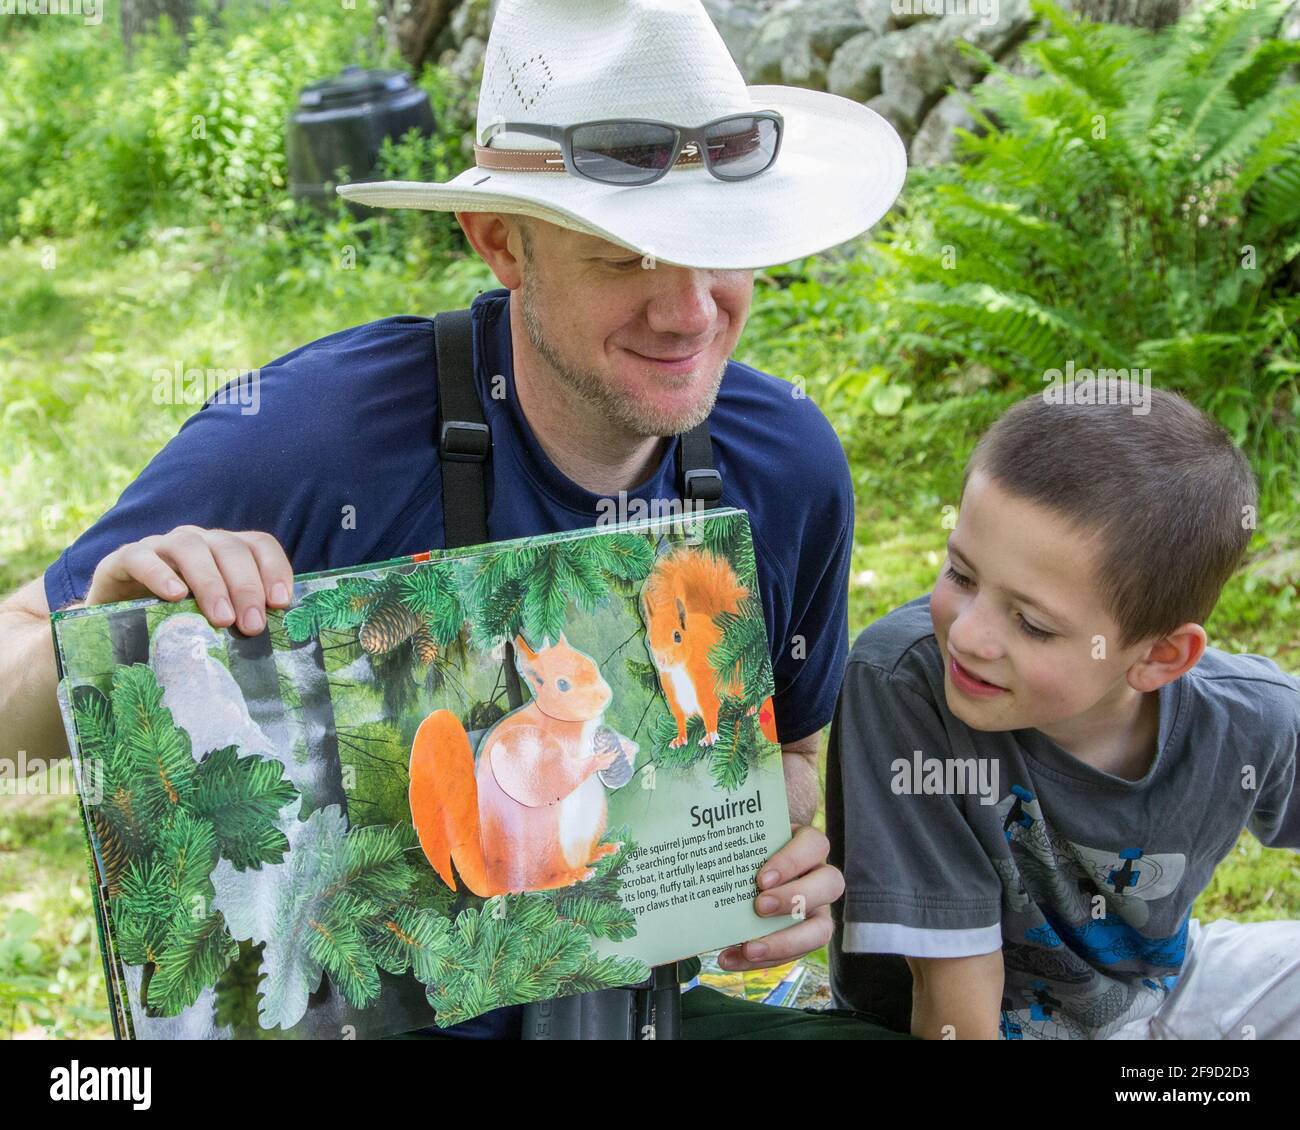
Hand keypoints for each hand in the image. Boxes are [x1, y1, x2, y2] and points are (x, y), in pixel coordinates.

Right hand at [85, 525, 293, 635]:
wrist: (116, 621)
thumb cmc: (176, 621)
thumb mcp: (212, 617)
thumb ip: (241, 618)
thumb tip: (277, 640)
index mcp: (225, 550)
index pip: (259, 544)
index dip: (274, 569)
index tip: (281, 602)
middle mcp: (197, 541)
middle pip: (229, 548)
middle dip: (246, 586)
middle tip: (252, 625)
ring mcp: (160, 546)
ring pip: (191, 548)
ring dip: (210, 582)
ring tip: (221, 617)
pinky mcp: (124, 558)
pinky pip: (142, 557)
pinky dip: (160, 574)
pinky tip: (175, 596)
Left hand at [716, 825, 842, 971]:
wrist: (744, 871)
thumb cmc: (745, 849)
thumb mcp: (746, 835)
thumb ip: (735, 829)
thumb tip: (701, 817)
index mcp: (807, 844)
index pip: (815, 844)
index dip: (791, 861)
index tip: (760, 877)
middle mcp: (819, 876)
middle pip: (830, 884)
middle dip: (794, 899)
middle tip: (759, 907)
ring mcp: (817, 909)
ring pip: (822, 929)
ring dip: (786, 942)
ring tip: (748, 947)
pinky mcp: (803, 936)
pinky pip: (793, 955)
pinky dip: (761, 960)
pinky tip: (729, 957)